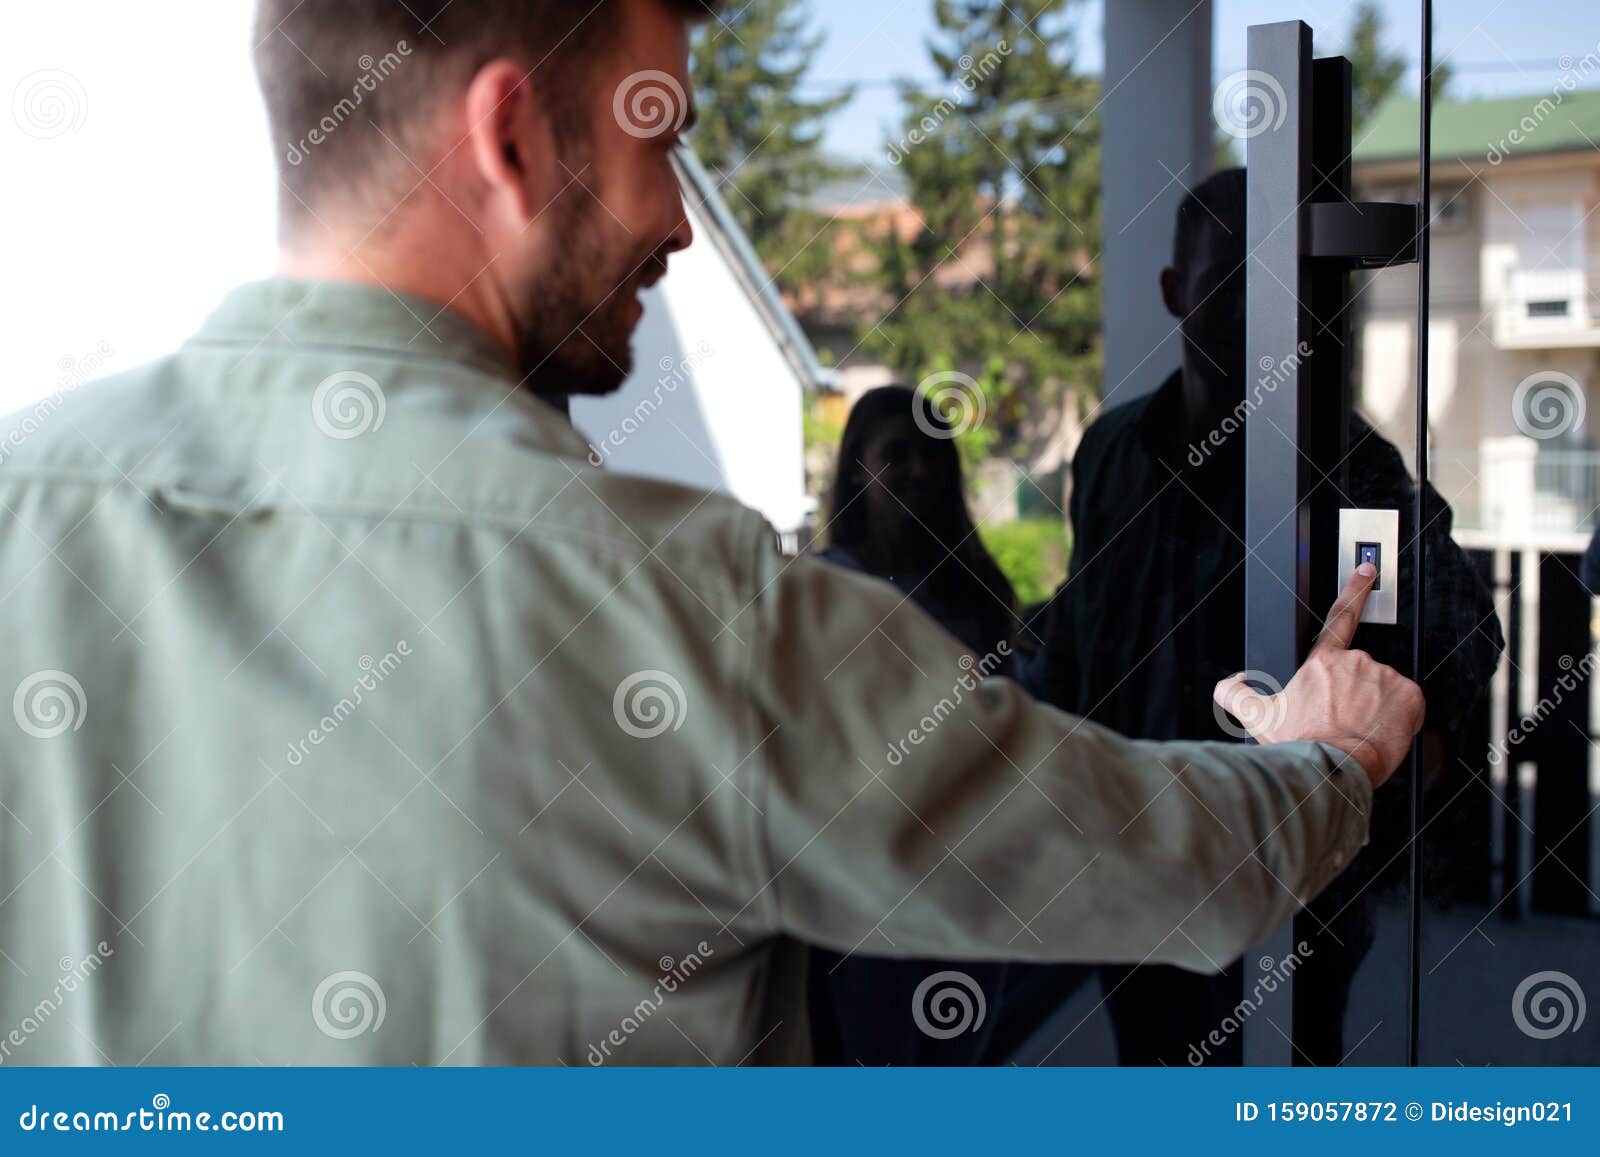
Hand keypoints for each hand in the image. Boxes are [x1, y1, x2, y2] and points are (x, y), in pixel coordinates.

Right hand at [1213, 564, 1425, 788]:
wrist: (1332, 767)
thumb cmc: (1300, 744)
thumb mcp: (1256, 717)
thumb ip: (1234, 693)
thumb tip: (1228, 682)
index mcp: (1321, 663)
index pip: (1339, 617)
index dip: (1354, 590)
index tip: (1366, 572)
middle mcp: (1354, 663)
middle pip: (1362, 674)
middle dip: (1359, 696)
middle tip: (1346, 723)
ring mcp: (1383, 676)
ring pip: (1386, 690)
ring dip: (1378, 708)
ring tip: (1361, 731)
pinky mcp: (1409, 695)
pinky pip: (1410, 705)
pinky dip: (1401, 719)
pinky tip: (1383, 732)